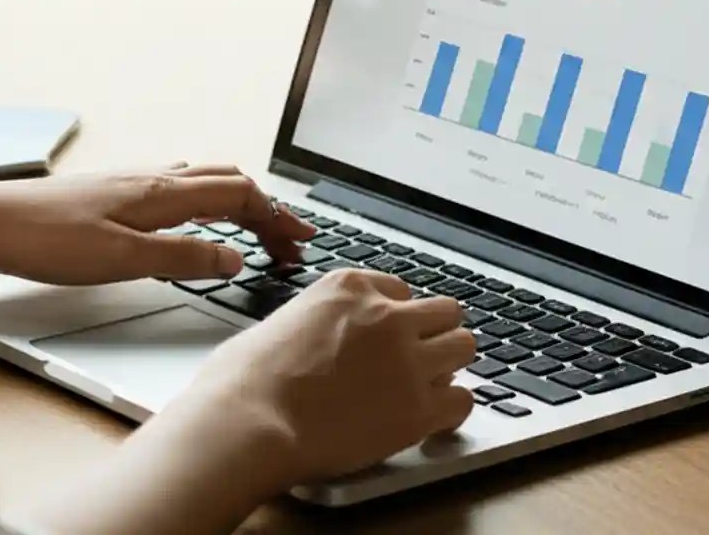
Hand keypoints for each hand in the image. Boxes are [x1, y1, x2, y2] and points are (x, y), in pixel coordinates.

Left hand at [0, 163, 315, 284]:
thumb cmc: (45, 239)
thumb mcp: (123, 260)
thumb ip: (183, 259)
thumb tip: (233, 260)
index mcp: (162, 194)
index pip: (239, 196)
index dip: (275, 220)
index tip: (297, 244)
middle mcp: (152, 179)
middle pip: (228, 181)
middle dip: (266, 208)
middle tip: (288, 239)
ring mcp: (131, 182)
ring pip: (202, 179)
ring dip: (237, 200)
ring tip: (255, 225)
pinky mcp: (112, 192)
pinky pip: (177, 185)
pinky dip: (205, 198)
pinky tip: (192, 215)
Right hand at [30, 269, 475, 534]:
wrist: (248, 421)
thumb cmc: (243, 379)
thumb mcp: (277, 324)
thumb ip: (312, 321)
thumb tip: (311, 338)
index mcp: (349, 287)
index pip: (399, 290)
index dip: (394, 317)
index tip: (386, 337)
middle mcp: (387, 315)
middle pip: (444, 311)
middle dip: (431, 334)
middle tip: (413, 360)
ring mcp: (408, 360)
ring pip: (464, 346)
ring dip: (447, 365)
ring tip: (424, 387)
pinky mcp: (419, 409)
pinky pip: (464, 400)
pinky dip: (450, 409)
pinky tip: (429, 419)